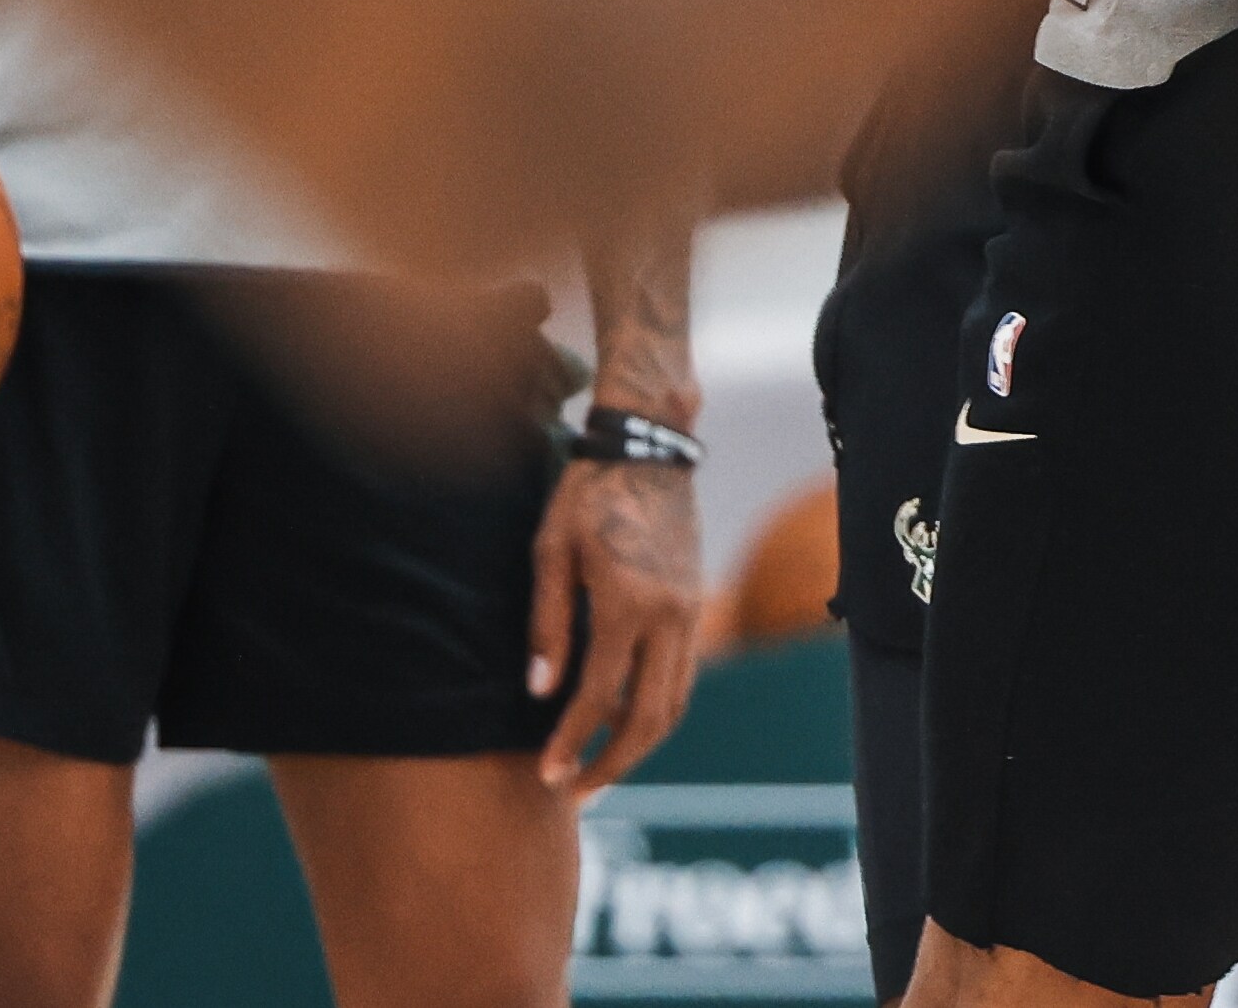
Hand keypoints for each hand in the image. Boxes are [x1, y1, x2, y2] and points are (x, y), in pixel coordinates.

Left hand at [528, 453, 704, 795]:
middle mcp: (669, 616)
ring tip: (598, 768)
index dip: (571, 742)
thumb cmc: (587, 491)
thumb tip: (541, 693)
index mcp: (628, 602)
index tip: (547, 775)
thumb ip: (549, 624)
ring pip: (674, 705)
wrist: (647, 446)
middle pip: (649, 719)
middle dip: (611, 764)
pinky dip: (656, 711)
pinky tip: (624, 721)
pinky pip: (681, 677)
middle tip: (574, 791)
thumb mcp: (551, 549)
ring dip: (638, 745)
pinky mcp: (696, 605)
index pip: (600, 697)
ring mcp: (690, 612)